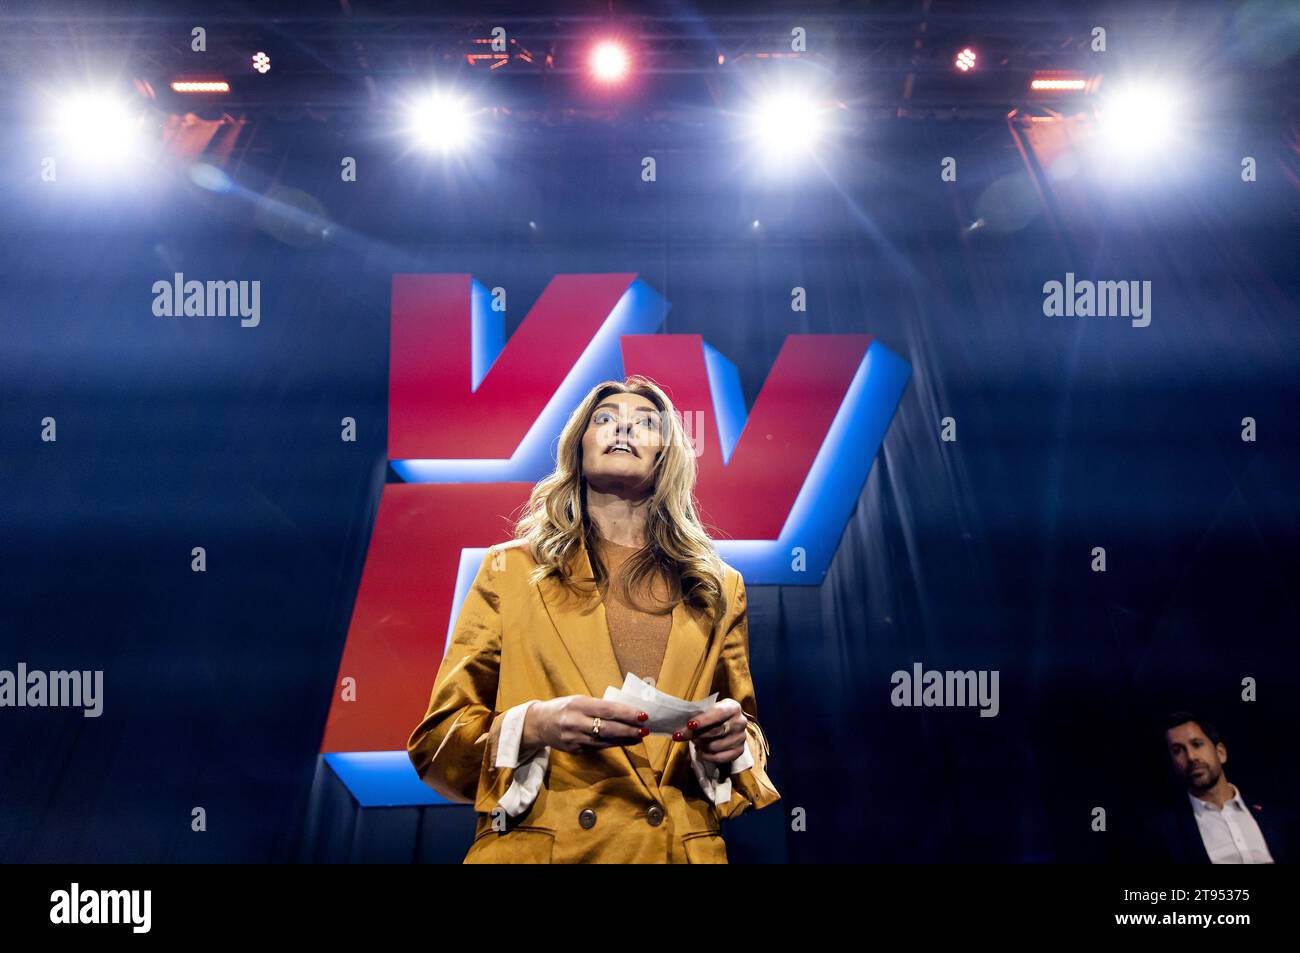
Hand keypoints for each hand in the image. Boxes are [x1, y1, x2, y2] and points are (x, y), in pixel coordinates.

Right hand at [522, 695, 649, 753]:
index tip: (643, 715)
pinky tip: (624, 742)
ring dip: (625, 740)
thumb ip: (598, 706)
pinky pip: (598, 747)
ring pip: (605, 741)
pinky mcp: (575, 750)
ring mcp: (574, 739)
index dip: (626, 713)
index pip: (607, 710)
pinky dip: (613, 744)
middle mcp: (575, 722)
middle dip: (629, 730)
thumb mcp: (578, 700)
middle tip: (646, 730)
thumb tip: (625, 711)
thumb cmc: (563, 707)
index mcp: (578, 705)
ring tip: (639, 737)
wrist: (538, 724)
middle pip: (608, 728)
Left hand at [673, 698, 746, 765]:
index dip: (703, 720)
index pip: (718, 713)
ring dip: (700, 745)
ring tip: (695, 741)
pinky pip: (719, 758)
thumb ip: (698, 715)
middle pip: (715, 731)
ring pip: (714, 746)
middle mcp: (740, 722)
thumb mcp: (708, 709)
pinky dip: (707, 756)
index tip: (689, 725)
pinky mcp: (739, 751)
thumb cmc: (714, 715)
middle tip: (680, 735)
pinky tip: (701, 751)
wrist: (728, 723)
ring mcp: (741, 737)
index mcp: (733, 707)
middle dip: (695, 734)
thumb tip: (681, 727)